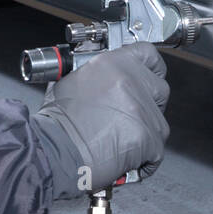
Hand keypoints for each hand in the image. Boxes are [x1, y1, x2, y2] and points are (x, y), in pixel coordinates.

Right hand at [30, 42, 169, 197]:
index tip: (151, 76)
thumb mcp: (68, 80)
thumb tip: (102, 66)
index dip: (151, 68)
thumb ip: (94, 70)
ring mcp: (142, 109)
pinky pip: (156, 150)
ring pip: (159, 122)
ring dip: (144, 134)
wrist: (53, 152)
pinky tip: (124, 159)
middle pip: (159, 89)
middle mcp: (130, 81)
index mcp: (112, 63)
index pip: (147, 54)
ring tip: (118, 143)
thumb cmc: (55, 123)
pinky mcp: (148, 137)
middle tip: (130, 118)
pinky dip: (144, 159)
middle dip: (149, 105)